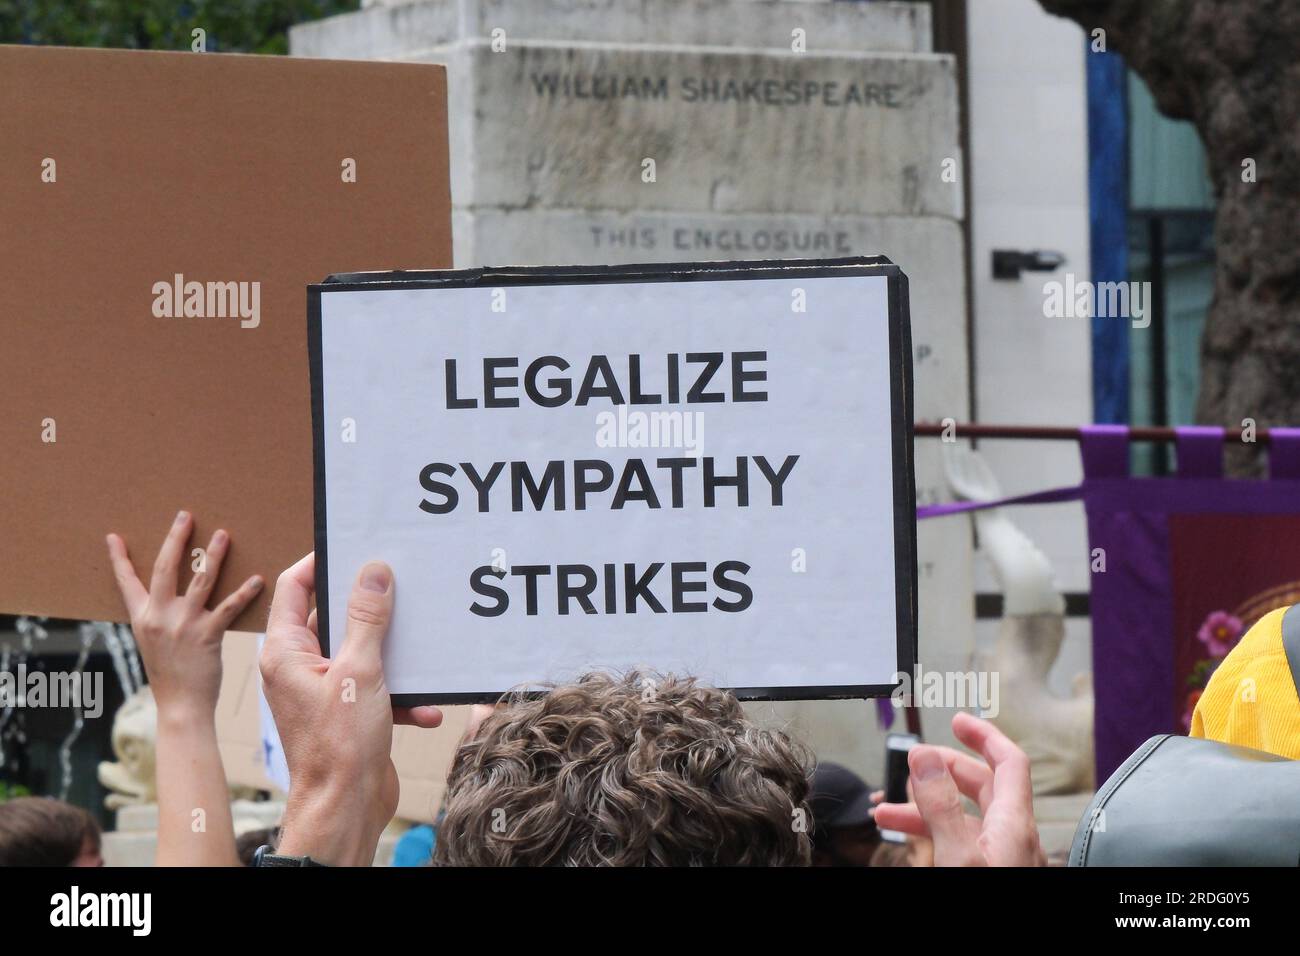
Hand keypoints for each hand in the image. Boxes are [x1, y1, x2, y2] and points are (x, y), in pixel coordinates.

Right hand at [106, 510, 262, 717]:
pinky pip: (228, 607)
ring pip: (199, 580)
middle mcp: (159, 616)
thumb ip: (158, 618)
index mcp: (142, 617)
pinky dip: (244, 592)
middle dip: (175, 539)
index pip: (126, 582)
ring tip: (224, 534)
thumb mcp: (153, 642)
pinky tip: (257, 579)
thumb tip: (166, 598)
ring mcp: (182, 625)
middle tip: (185, 515)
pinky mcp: (206, 635)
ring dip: (213, 555)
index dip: (119, 558)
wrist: (180, 705)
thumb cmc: (171, 674)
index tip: (113, 536)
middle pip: (164, 568)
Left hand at [262, 553, 441, 865]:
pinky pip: (376, 687)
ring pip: (361, 652)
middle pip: (333, 617)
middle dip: (371, 607)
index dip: (321, 562)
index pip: (294, 588)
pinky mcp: (347, 712)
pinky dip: (401, 695)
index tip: (355, 546)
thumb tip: (372, 572)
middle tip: (399, 586)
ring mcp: (323, 690)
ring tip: (420, 647)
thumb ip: (367, 619)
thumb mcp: (359, 671)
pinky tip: (426, 706)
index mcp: (287, 652)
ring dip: (393, 655)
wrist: (346, 809)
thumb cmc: (339, 746)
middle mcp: (300, 667)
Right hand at [872, 712, 1045, 866]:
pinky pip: (963, 841)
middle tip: (915, 762)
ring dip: (927, 807)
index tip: (957, 720)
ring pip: (967, 818)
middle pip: (984, 786)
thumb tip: (925, 757)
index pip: (1010, 762)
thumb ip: (940, 806)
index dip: (985, 735)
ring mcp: (1004, 857)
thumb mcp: (957, 854)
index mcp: (1015, 824)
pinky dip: (934, 831)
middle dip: (944, 769)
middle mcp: (1015, 837)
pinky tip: (905, 834)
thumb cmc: (987, 906)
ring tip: (888, 808)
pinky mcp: (990, 870)